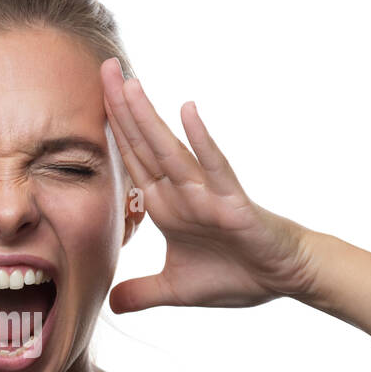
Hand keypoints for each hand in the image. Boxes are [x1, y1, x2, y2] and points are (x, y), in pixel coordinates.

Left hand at [100, 58, 321, 311]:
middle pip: (143, 144)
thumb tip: (110, 305)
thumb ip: (143, 293)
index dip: (110, 134)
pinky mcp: (232, 200)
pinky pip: (214, 165)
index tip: (86, 101)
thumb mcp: (177, 290)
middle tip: (102, 66)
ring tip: (128, 82)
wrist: (283, 279)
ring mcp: (206, 192)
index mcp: (165, 207)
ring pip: (169, 149)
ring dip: (147, 117)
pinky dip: (201, 140)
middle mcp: (181, 192)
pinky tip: (186, 111)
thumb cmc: (237, 274)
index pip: (130, 162)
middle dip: (121, 108)